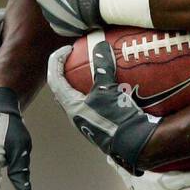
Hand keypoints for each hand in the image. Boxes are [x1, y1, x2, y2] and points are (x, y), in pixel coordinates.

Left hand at [48, 37, 159, 175]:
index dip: (57, 61)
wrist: (135, 144)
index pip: (54, 79)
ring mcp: (89, 123)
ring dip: (84, 85)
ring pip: (80, 99)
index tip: (68, 49)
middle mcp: (76, 116)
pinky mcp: (103, 126)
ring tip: (96, 72)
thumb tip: (100, 44)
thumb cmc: (117, 118)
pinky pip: (96, 105)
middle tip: (77, 61)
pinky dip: (101, 93)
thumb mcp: (108, 89)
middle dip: (67, 74)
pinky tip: (115, 88)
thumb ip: (102, 66)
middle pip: (64, 91)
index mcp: (71, 106)